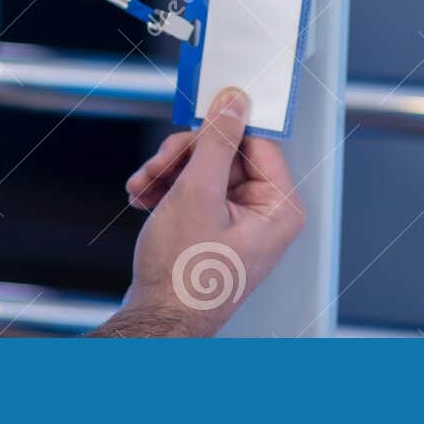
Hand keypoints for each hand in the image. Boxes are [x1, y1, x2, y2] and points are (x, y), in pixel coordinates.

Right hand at [108, 86, 305, 336]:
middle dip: (183, 157)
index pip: (255, 142)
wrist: (157, 320)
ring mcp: (240, 224)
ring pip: (204, 170)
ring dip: (168, 173)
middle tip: (157, 167)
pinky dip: (167, 191)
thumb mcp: (198, 193)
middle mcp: (266, 215)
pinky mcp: (216, 229)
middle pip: (224, 154)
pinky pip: (195, 192)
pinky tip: (145, 197)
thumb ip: (217, 141)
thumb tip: (234, 102)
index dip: (219, 130)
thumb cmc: (185, 276)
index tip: (194, 120)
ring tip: (144, 187)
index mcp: (279, 208)